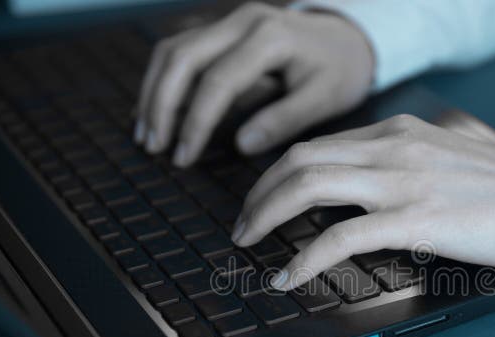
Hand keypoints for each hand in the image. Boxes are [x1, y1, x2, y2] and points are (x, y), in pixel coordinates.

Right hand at [134, 2, 374, 165]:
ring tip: (146, 136)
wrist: (349, 38)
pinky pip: (181, 51)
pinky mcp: (222, 30)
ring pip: (173, 50)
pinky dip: (162, 81)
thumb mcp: (325, 99)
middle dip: (160, 105)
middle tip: (152, 147)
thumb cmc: (340, 71)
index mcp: (271, 37)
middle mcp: (243, 21)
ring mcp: (230, 21)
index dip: (195, 122)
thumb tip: (241, 145)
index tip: (183, 157)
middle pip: (182, 58)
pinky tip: (153, 113)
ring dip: (153, 92)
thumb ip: (284, 120)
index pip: (218, 81)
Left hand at [232, 114, 494, 290]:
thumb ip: (404, 163)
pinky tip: (286, 276)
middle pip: (300, 160)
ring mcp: (403, 180)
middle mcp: (394, 146)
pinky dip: (303, 258)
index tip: (263, 198)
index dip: (279, 174)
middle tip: (242, 223)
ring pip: (309, 186)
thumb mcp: (446, 159)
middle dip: (258, 193)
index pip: (319, 145)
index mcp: (399, 131)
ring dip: (265, 216)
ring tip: (247, 243)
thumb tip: (367, 185)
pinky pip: (341, 236)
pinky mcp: (416, 219)